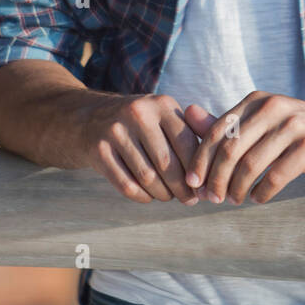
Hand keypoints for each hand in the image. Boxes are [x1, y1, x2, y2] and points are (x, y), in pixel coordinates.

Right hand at [84, 93, 202, 204]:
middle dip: (182, 188)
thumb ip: (191, 133)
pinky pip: (126, 185)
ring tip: (169, 197)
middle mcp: (138, 114)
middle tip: (189, 200)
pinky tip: (148, 196)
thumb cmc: (139, 123)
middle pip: (167, 163)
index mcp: (161, 105)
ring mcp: (115, 131)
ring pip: (147, 177)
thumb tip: (216, 168)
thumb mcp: (163, 116)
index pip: (187, 144)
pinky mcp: (98, 150)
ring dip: (162, 194)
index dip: (197, 170)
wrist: (88, 118)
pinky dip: (141, 197)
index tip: (203, 187)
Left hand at [182, 92, 304, 204]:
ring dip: (237, 189)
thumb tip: (188, 114)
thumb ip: (228, 122)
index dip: (201, 159)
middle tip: (211, 198)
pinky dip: (262, 192)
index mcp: (257, 101)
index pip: (218, 131)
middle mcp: (273, 108)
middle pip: (231, 149)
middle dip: (215, 178)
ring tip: (234, 200)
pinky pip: (276, 176)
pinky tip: (259, 198)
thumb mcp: (264, 121)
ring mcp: (293, 126)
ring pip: (251, 165)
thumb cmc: (301, 131)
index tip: (192, 183)